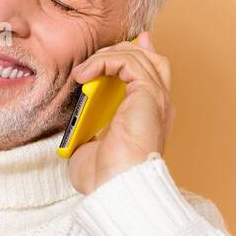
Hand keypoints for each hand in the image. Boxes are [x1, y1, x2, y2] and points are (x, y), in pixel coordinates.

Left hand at [64, 30, 174, 194]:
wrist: (116, 186)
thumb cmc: (104, 179)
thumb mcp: (89, 149)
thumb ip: (88, 132)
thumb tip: (78, 126)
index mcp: (148, 119)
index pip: (149, 79)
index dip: (134, 60)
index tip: (109, 54)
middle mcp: (157, 107)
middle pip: (152, 60)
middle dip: (126, 49)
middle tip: (98, 55)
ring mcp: (156, 99)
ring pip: (138, 57)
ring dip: (106, 57)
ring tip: (82, 71)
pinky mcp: (149, 94)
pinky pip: (128, 61)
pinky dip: (104, 61)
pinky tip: (84, 75)